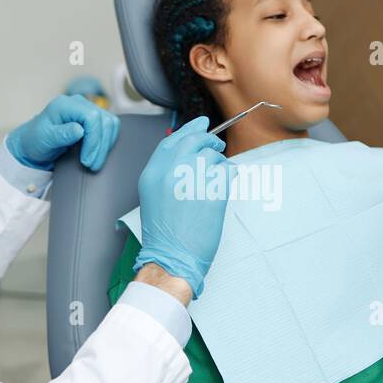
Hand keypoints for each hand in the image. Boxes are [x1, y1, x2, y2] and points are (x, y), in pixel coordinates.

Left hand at [8, 94, 119, 170]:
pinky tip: (98, 152)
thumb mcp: (44, 138)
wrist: (33, 143)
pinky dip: (107, 141)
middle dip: (101, 146)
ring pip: (111, 123)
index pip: (92, 117)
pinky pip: (110, 127)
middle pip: (104, 120)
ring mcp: (87, 110)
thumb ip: (61, 134)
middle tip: (91, 164)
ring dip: (106, 145)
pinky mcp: (93, 120)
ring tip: (95, 161)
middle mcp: (79, 103)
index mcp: (65, 105)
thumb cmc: (36, 140)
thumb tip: (79, 130)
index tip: (86, 158)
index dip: (93, 139)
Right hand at [134, 116, 232, 298]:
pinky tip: (224, 186)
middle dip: (209, 140)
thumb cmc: (164, 234)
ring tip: (216, 181)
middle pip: (195, 141)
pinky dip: (229, 176)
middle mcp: (170, 172)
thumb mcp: (154, 197)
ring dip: (219, 164)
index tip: (201, 124)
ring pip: (213, 156)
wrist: (171, 259)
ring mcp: (192, 181)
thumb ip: (167, 173)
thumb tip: (188, 154)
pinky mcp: (212, 192)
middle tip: (217, 146)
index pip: (172, 141)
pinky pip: (227, 171)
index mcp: (152, 174)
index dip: (189, 130)